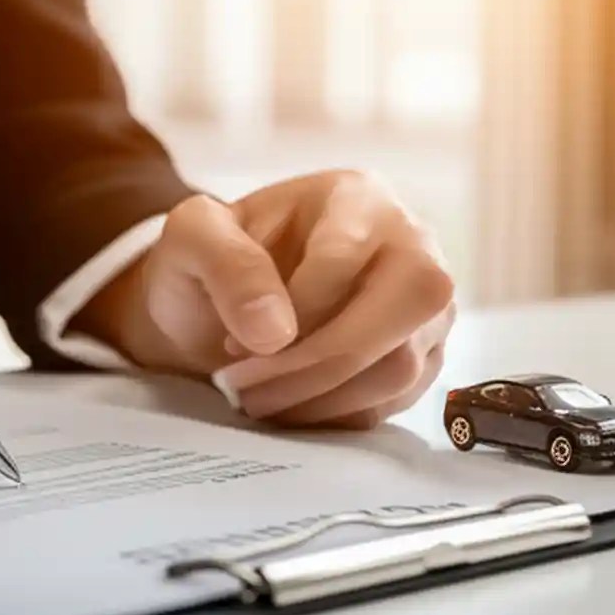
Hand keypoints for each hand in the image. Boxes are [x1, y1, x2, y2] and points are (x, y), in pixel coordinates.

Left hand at [78, 170, 454, 428]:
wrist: (217, 305)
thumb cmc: (210, 261)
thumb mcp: (191, 237)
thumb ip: (226, 263)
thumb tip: (276, 333)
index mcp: (356, 198)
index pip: (346, 258)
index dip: (292, 311)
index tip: (233, 341)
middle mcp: (410, 245)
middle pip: (406, 306)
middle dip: (317, 362)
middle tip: (247, 389)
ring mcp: (424, 307)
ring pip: (401, 366)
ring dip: (318, 397)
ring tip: (255, 399)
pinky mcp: (421, 359)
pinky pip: (395, 401)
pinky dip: (333, 415)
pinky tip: (286, 404)